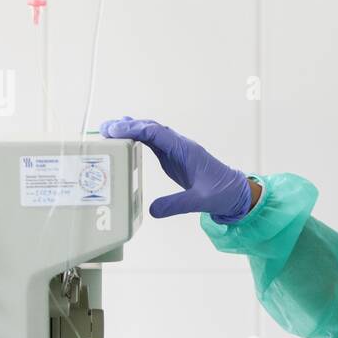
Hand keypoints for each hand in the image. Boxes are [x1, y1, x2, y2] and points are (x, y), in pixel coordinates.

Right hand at [100, 116, 253, 221]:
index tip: (115, 131)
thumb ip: (177, 204)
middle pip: (150, 128)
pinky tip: (122, 139)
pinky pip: (152, 142)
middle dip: (127, 126)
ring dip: (129, 130)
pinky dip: (136, 139)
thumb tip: (151, 210)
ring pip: (149, 132)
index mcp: (186, 150)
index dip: (135, 129)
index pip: (157, 133)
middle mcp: (179, 145)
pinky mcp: (172, 157)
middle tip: (104, 130)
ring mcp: (175, 149)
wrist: (234, 192)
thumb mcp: (200, 201)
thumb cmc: (221, 193)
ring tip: (106, 131)